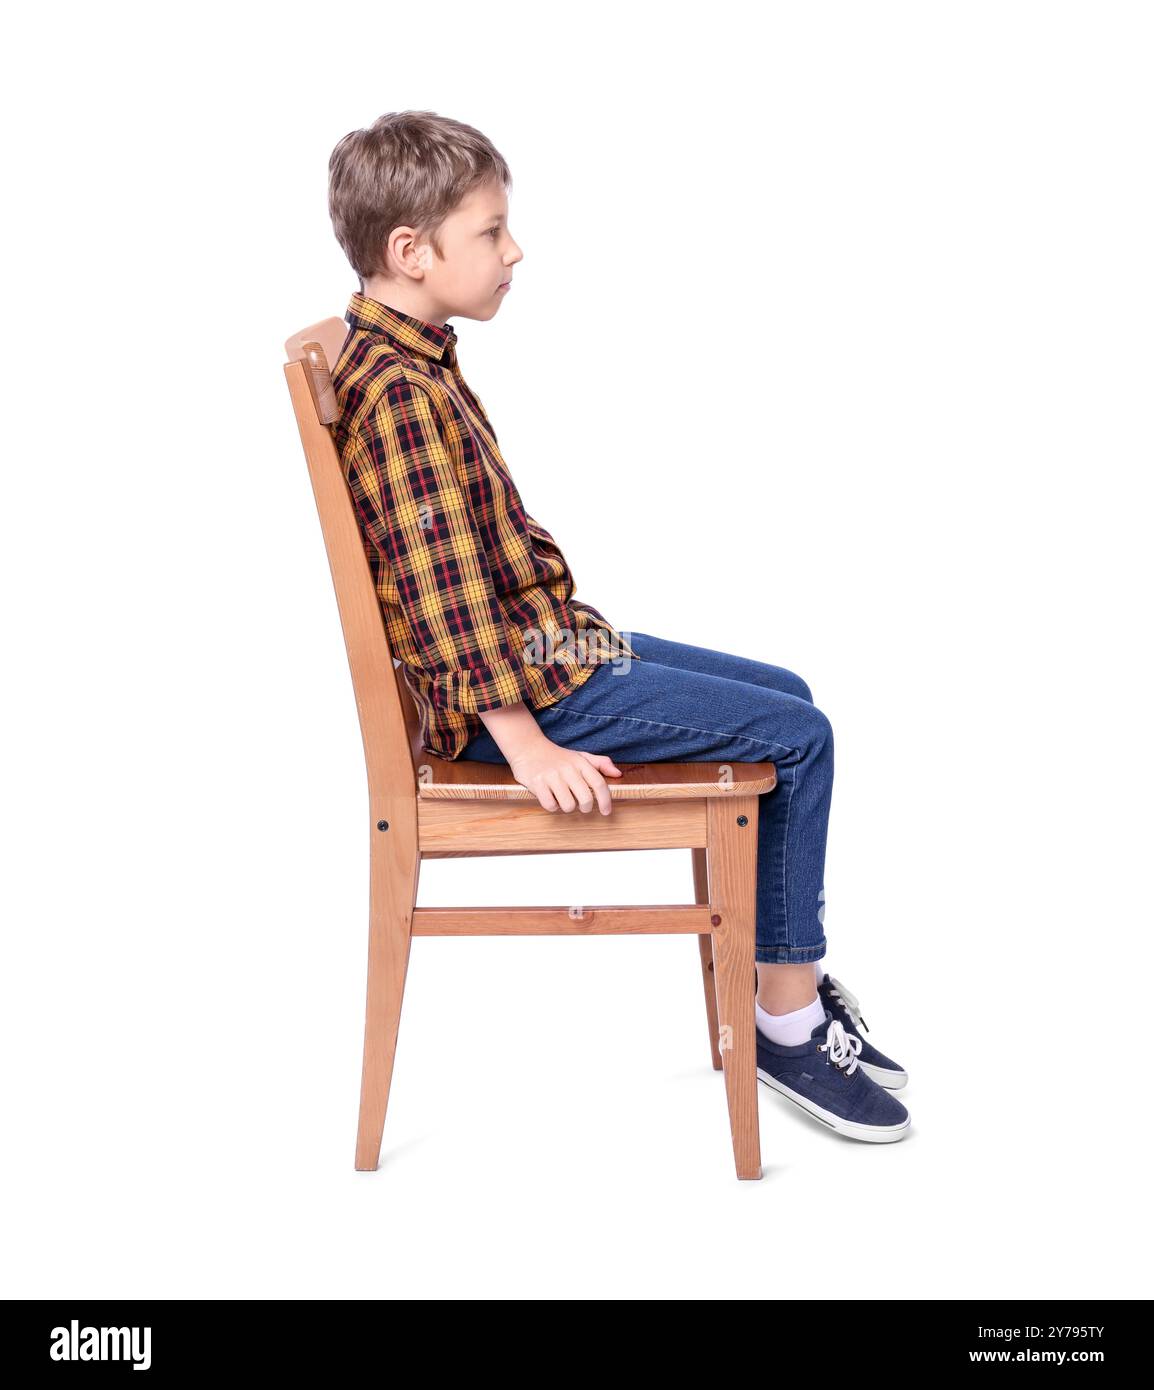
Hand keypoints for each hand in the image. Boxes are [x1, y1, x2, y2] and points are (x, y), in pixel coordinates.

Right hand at [507, 740, 623, 814]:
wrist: (528, 747)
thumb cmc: (557, 756)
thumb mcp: (580, 756)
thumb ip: (600, 764)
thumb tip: (618, 774)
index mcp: (580, 763)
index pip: (599, 784)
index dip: (606, 801)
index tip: (606, 811)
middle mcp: (567, 769)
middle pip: (585, 799)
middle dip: (586, 808)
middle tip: (582, 806)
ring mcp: (552, 775)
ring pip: (568, 805)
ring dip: (567, 807)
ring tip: (562, 798)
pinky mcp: (537, 782)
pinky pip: (550, 805)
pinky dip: (552, 806)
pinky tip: (551, 797)